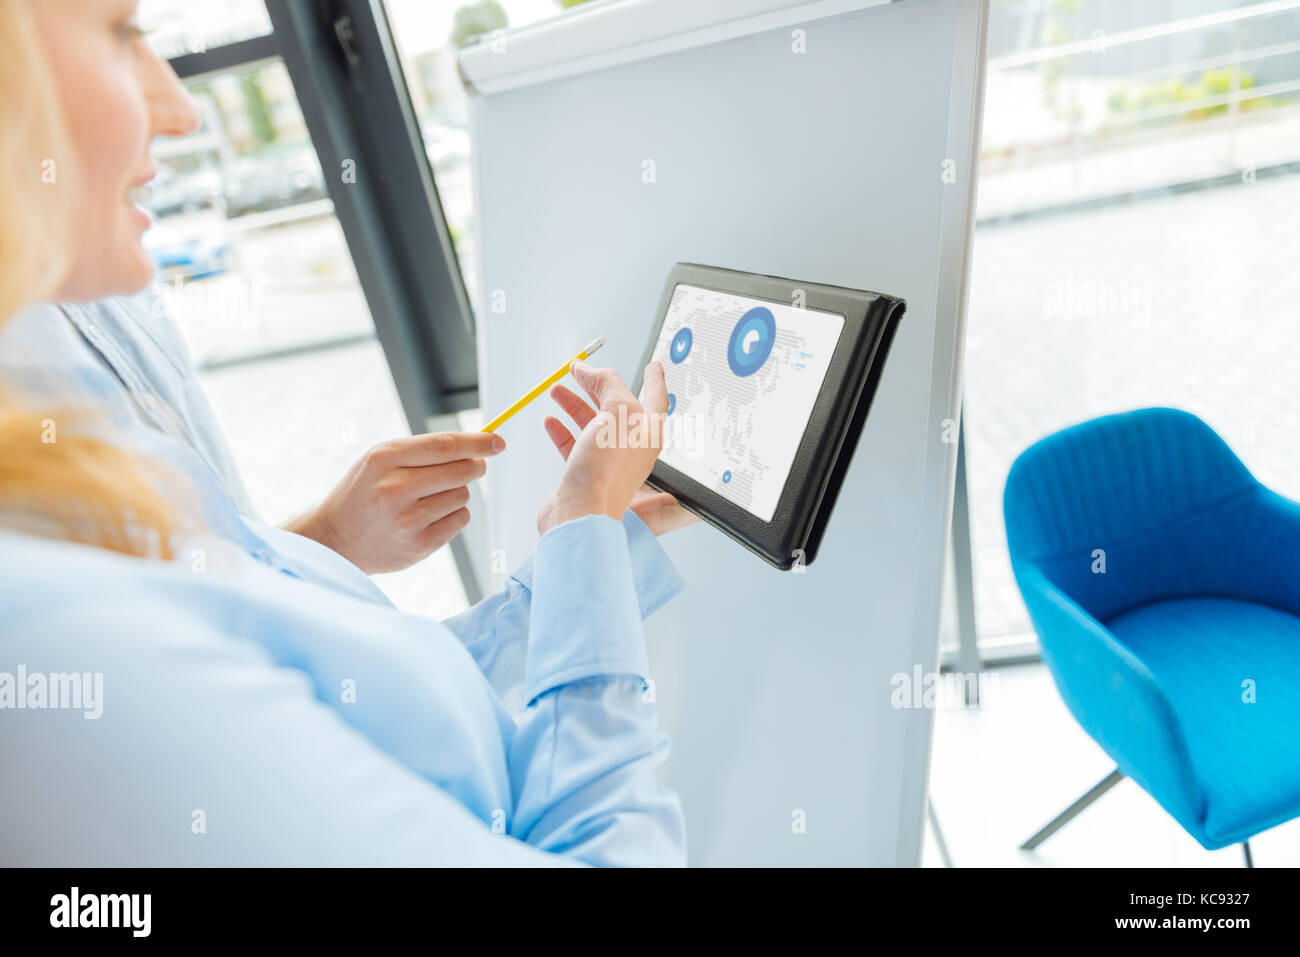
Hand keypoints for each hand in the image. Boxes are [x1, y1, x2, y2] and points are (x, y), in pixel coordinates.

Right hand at [285, 431, 504, 573]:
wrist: (334, 539)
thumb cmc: (364, 492)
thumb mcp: (379, 460)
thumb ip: (421, 450)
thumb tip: (475, 446)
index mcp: (384, 459)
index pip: (445, 445)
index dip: (478, 442)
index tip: (498, 441)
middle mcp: (395, 489)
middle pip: (460, 470)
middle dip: (475, 465)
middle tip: (475, 466)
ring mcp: (408, 520)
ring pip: (463, 495)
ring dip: (458, 492)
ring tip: (431, 497)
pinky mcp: (419, 546)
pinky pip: (460, 520)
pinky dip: (454, 514)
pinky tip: (430, 516)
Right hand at [535, 360, 671, 536]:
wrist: (581, 515)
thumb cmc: (606, 470)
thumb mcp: (616, 413)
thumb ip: (608, 385)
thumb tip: (592, 370)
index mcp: (648, 433)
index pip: (656, 398)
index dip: (654, 379)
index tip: (653, 365)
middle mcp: (631, 447)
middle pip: (617, 408)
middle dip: (598, 387)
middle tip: (583, 371)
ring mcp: (608, 462)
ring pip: (592, 424)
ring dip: (575, 404)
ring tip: (557, 390)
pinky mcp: (585, 474)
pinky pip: (574, 445)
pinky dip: (562, 430)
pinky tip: (551, 421)